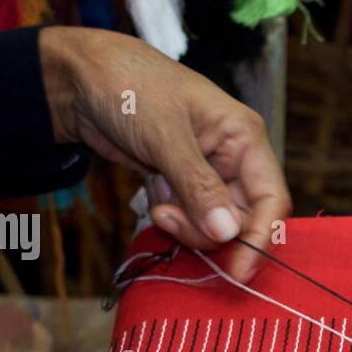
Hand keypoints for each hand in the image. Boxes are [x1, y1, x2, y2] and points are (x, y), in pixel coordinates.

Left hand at [39, 26, 289, 281]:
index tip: (236, 272)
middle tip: (168, 218)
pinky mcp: (181, 184)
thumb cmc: (129, 88)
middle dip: (209, 231)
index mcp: (244, 138)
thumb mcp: (166, 136)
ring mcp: (207, 174)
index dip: (259, 238)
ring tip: (157, 206)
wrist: (80, 79)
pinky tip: (152, 195)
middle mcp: (233, 159)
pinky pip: (189, 218)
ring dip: (187, 226)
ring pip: (214, 224)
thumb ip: (198, 187)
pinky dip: (172, 218)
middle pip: (242, 219)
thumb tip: (228, 233)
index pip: (270, 199)